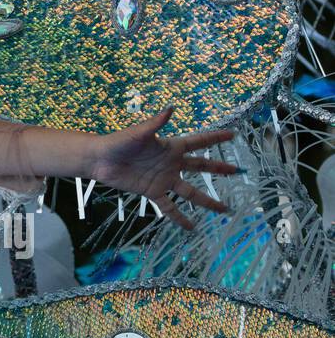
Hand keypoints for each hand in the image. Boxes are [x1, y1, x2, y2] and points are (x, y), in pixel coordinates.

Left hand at [88, 106, 236, 228]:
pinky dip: (179, 217)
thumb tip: (171, 108)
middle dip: (219, 168)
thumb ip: (155, 123)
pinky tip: (191, 228)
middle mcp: (171, 164)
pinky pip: (169, 207)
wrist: (100, 160)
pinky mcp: (152, 192)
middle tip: (237, 171)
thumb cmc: (118, 142)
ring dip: (207, 201)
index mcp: (170, 147)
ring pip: (190, 192)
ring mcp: (163, 179)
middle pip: (200, 166)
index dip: (215, 138)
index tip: (233, 135)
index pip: (198, 142)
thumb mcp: (138, 133)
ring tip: (224, 210)